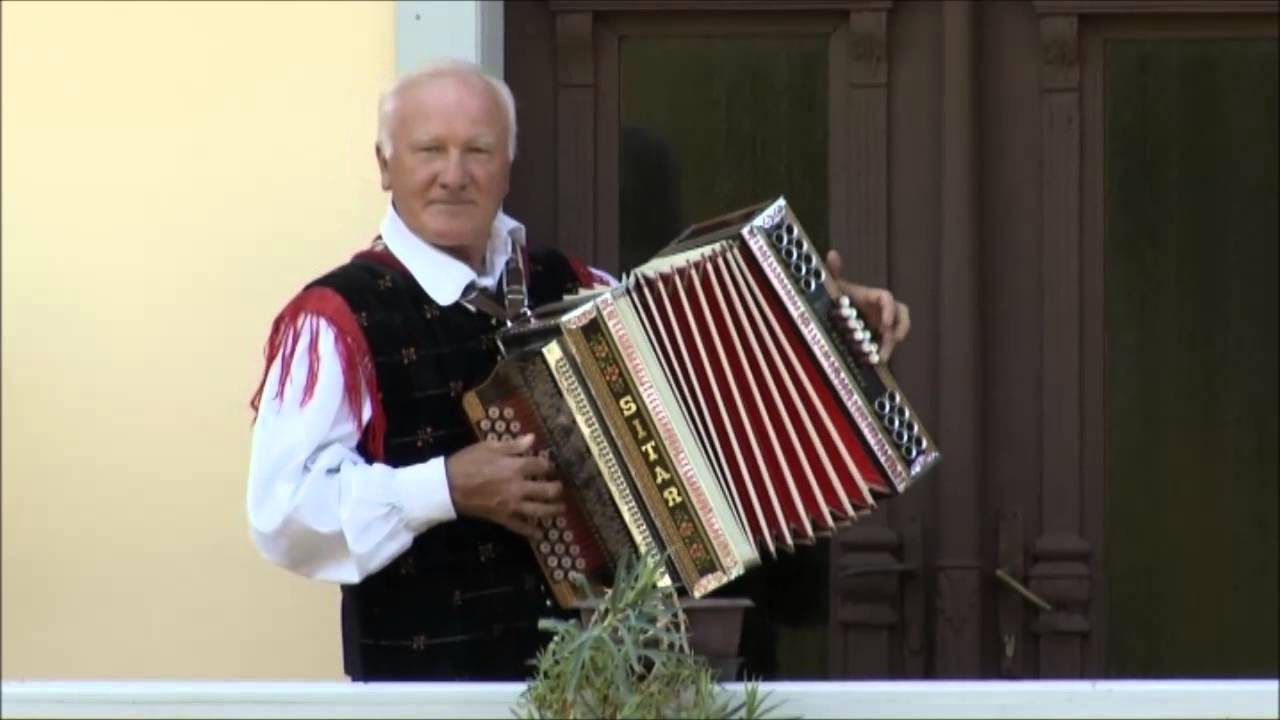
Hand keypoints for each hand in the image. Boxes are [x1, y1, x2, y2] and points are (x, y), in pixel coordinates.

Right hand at [445, 433, 563, 538]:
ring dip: (553, 511)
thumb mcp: (489, 447)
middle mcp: (519, 487)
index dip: (549, 465)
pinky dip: (531, 531)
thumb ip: (513, 445)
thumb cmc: (467, 462)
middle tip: (559, 488)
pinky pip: (520, 527)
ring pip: (540, 510)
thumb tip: (533, 438)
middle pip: (548, 490)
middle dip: (557, 489)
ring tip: (560, 510)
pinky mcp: (502, 518)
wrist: (447, 486)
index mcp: (516, 467)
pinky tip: (539, 533)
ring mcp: (512, 504)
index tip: (550, 466)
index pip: (541, 465)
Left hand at [826, 250, 911, 361]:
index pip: (886, 298)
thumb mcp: (831, 286)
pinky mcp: (876, 337)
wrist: (830, 312)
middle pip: (902, 314)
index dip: (889, 309)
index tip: (885, 323)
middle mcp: (880, 309)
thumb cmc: (833, 297)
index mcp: (871, 296)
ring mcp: (880, 324)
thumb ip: (833, 271)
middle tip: (895, 339)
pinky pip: (885, 344)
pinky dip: (882, 352)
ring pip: (895, 332)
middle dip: (901, 326)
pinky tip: (875, 362)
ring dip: (891, 345)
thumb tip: (832, 253)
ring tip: (881, 357)